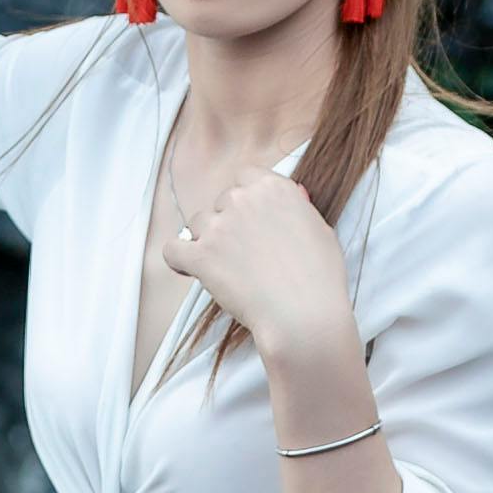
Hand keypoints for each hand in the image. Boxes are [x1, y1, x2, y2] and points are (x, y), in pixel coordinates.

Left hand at [160, 165, 355, 370]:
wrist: (303, 315)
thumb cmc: (318, 279)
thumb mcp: (320, 229)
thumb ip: (297, 208)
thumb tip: (292, 194)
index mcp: (273, 188)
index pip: (245, 177)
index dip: (247, 201)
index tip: (251, 219)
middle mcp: (243, 200)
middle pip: (221, 202)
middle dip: (229, 223)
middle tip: (244, 252)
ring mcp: (219, 227)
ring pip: (198, 223)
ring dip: (207, 240)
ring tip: (226, 267)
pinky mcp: (201, 255)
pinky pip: (172, 249)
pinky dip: (178, 259)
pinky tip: (189, 268)